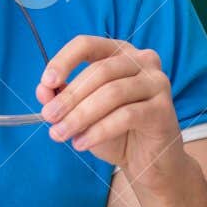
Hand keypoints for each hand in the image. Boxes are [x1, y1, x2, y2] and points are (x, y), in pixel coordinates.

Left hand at [35, 35, 185, 190]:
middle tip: (48, 117)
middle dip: (69, 96)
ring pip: (112, 93)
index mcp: (119, 52)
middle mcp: (142, 60)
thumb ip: (63, 98)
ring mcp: (157, 82)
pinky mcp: (163, 108)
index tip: (46, 82)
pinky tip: (82, 143)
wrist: (148, 161)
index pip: (87, 44)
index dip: (64, 60)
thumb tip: (43, 89)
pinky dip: (99, 130)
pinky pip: (126, 115)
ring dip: (80, 115)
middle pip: (99, 71)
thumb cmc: (115, 132)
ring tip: (60, 134)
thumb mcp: (82, 113)